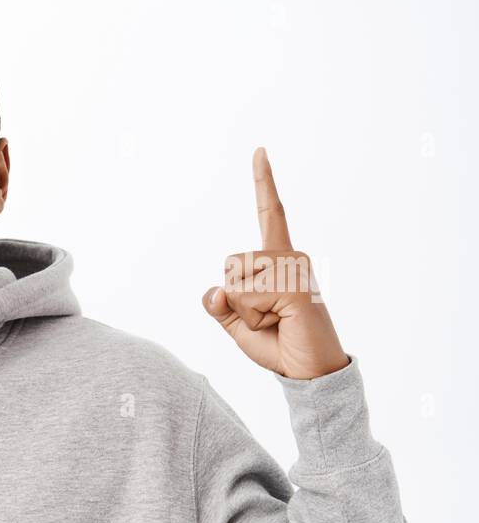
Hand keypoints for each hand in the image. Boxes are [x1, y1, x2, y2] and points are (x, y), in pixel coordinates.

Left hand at [202, 147, 349, 379]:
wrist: (307, 372)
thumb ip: (218, 304)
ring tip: (274, 320)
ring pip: (234, 283)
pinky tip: (279, 322)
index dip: (264, 182)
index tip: (260, 150)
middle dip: (233, 300)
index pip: (269, 214)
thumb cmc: (277, 344)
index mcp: (277, 259)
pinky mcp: (293, 287)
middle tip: (266, 317)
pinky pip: (243, 298)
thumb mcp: (235, 324)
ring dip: (242, 312)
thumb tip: (215, 290)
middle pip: (229, 265)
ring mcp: (294, 269)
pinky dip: (251, 319)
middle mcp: (289, 256)